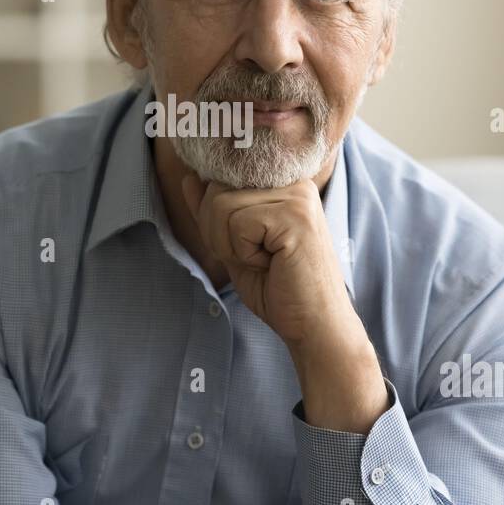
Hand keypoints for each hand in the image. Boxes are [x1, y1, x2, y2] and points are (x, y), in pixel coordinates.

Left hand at [180, 172, 387, 432]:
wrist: (313, 325)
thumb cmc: (278, 289)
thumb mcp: (234, 245)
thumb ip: (213, 211)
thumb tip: (189, 179)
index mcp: (282, 184)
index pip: (221, 178)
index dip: (214, 217)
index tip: (245, 245)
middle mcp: (292, 183)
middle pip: (216, 188)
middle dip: (216, 232)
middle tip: (254, 258)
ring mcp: (296, 196)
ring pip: (220, 204)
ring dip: (229, 244)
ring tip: (262, 261)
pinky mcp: (294, 215)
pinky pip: (237, 222)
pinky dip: (242, 252)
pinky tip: (270, 263)